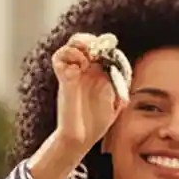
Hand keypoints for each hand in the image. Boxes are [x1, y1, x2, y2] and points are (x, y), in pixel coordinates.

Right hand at [51, 32, 124, 149]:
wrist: (81, 138)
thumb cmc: (97, 123)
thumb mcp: (116, 104)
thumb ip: (119, 87)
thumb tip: (120, 72)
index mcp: (98, 73)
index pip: (99, 48)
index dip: (104, 43)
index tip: (111, 46)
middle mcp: (85, 70)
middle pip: (82, 41)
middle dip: (90, 40)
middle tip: (97, 49)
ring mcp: (73, 74)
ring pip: (70, 46)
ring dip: (79, 46)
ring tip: (87, 58)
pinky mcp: (64, 80)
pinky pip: (59, 58)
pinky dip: (67, 55)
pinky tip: (79, 66)